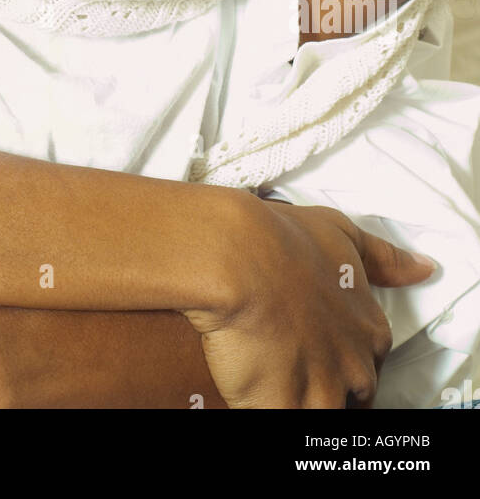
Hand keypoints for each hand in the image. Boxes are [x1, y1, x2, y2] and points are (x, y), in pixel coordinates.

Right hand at [184, 195, 435, 408]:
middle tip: (293, 367)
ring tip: (271, 377)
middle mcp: (355, 368)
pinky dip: (267, 406)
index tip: (322, 355)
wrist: (236, 256)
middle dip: (326, 389)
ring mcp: (322, 394)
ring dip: (300, 401)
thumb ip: (384, 259)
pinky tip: (253, 388)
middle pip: (353, 400)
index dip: (344, 365)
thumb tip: (422, 268)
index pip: (372, 369)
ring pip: (321, 415)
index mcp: (371, 332)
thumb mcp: (341, 235)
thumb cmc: (281, 240)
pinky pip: (282, 422)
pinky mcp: (285, 409)